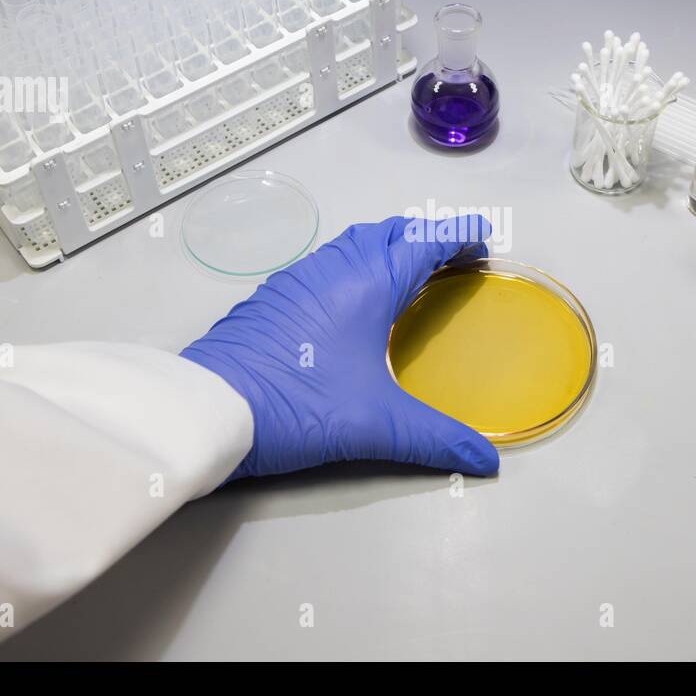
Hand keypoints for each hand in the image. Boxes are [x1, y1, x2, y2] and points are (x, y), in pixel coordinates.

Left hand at [182, 215, 499, 479]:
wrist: (210, 408)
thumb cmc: (296, 407)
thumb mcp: (375, 426)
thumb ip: (435, 439)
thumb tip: (485, 463)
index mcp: (367, 284)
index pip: (424, 242)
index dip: (457, 236)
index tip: (482, 237)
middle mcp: (334, 269)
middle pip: (388, 232)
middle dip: (424, 235)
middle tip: (451, 256)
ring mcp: (298, 280)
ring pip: (352, 244)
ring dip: (386, 246)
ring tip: (408, 271)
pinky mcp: (274, 298)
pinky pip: (326, 263)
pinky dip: (355, 264)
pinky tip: (353, 299)